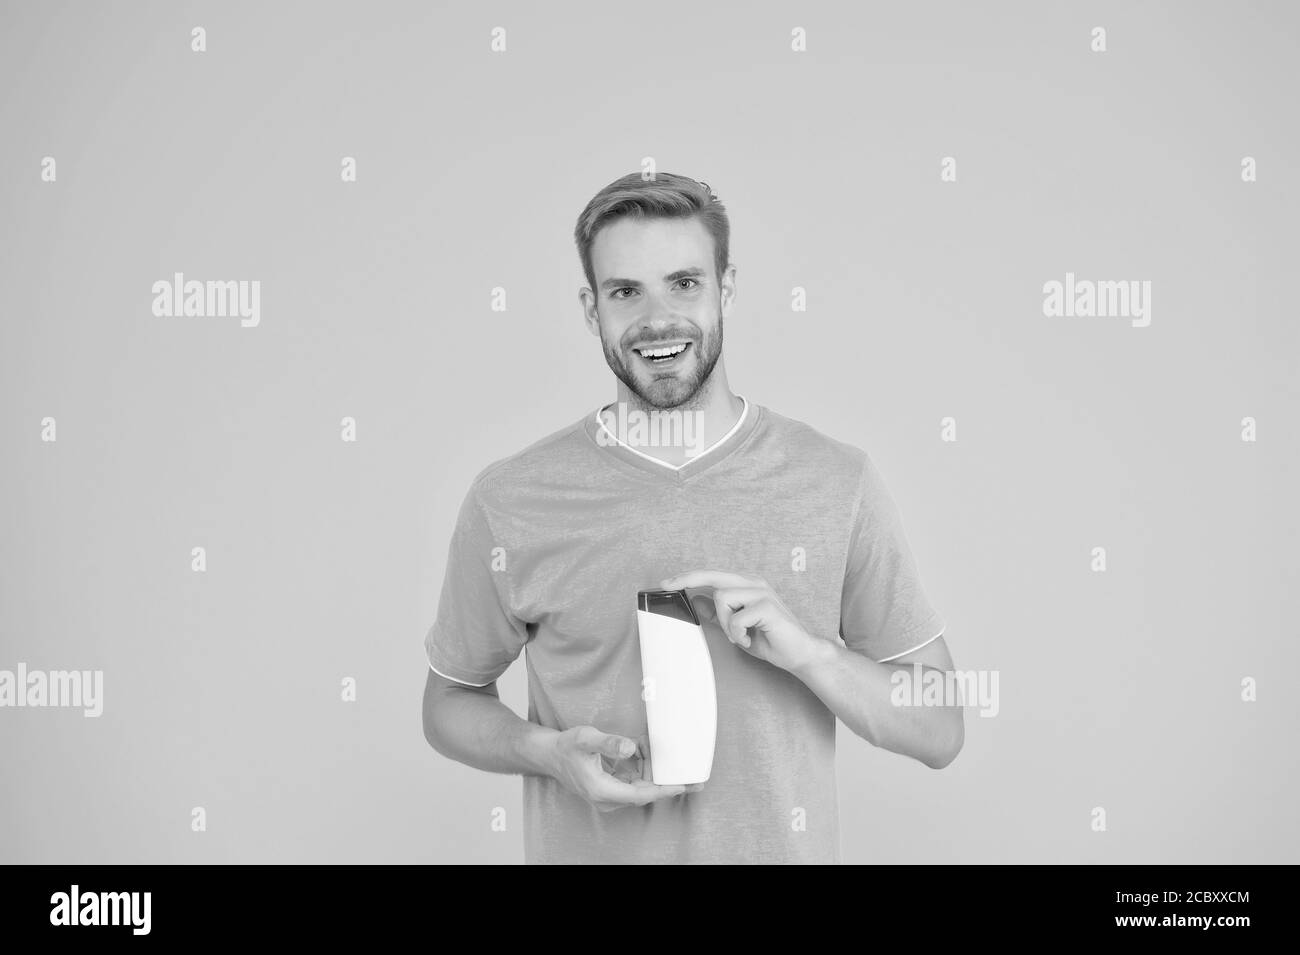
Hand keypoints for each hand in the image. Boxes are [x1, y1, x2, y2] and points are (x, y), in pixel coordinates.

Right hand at [547, 725, 703, 812]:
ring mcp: (609, 795)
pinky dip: (643, 767)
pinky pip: (634, 780)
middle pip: (645, 794)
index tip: (683, 786)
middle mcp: (607, 798)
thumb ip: (609, 743)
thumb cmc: (566, 747)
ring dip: (653, 771)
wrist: (549, 755)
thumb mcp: (587, 739)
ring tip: (666, 754)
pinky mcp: (611, 788)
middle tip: (695, 780)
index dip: (664, 791)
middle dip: (668, 785)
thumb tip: (630, 749)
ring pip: (641, 786)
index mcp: (603, 790)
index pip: (641, 795)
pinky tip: (645, 750)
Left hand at [661, 570, 824, 674]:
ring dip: (725, 623)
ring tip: (738, 636)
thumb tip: (695, 601)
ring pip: (722, 597)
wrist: (798, 653)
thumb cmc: (769, 639)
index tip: (667, 583)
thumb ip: (717, 614)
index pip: (713, 576)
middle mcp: (753, 584)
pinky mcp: (767, 606)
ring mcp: (762, 592)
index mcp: (746, 586)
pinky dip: (737, 633)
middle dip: (688, 580)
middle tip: (670, 587)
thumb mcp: (735, 628)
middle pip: (713, 577)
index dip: (689, 577)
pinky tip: (748, 639)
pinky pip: (736, 618)